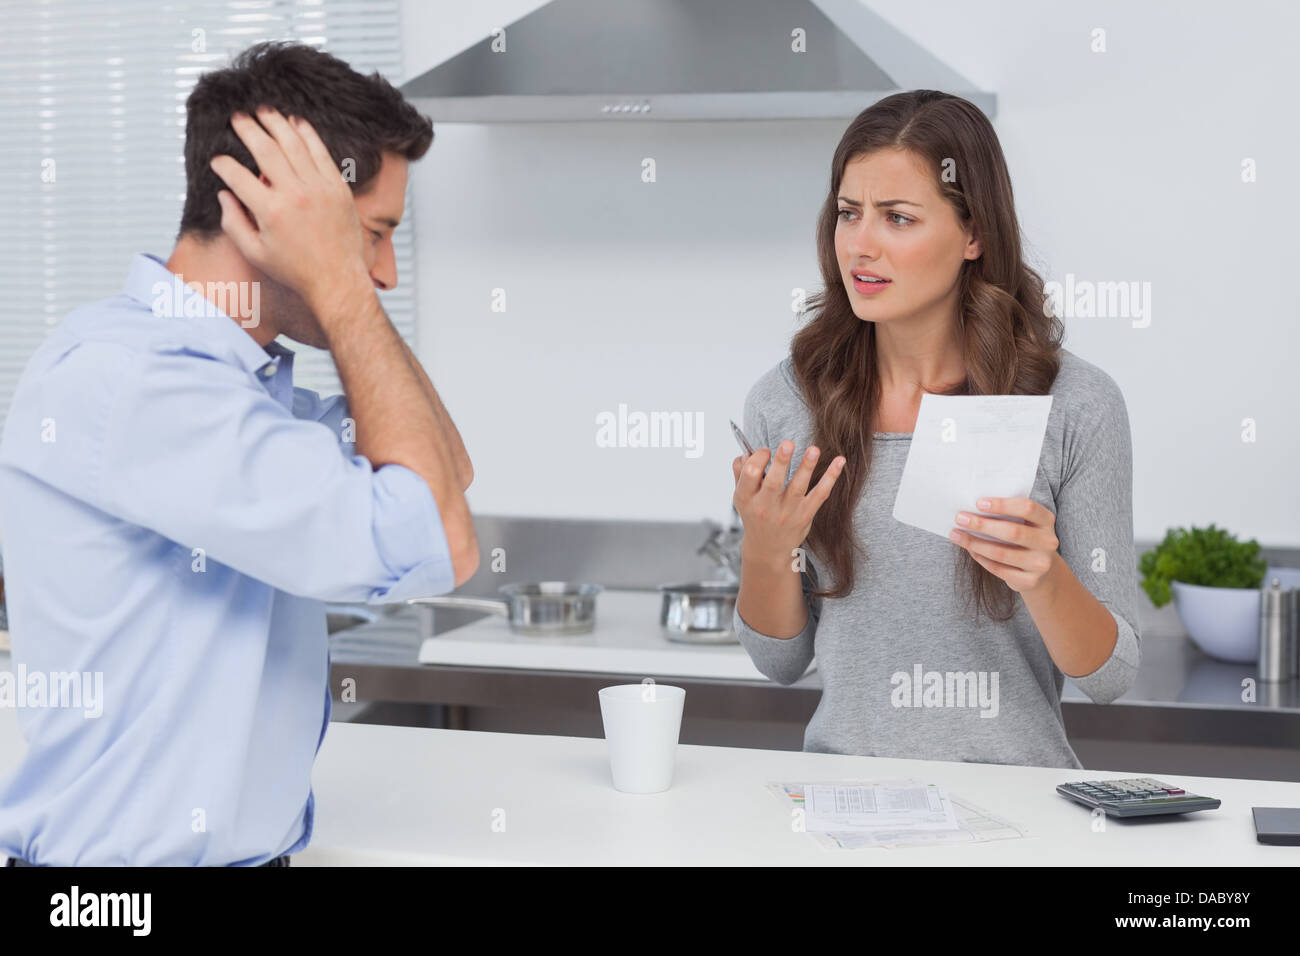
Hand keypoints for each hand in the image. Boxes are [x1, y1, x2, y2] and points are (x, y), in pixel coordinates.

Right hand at [209, 107, 370, 315]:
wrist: (337, 279)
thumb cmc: (296, 270)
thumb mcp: (256, 253)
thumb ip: (233, 223)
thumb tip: (224, 195)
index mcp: (270, 212)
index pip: (238, 176)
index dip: (223, 165)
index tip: (218, 161)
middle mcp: (295, 195)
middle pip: (266, 149)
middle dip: (248, 129)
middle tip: (237, 117)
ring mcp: (319, 189)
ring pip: (294, 144)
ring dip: (276, 123)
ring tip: (263, 110)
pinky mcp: (337, 188)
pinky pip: (321, 152)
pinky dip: (307, 134)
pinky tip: (295, 122)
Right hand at [732, 440, 845, 572]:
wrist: (768, 548)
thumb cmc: (755, 514)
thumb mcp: (741, 497)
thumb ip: (740, 473)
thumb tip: (746, 452)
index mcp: (746, 497)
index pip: (750, 474)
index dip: (758, 458)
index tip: (766, 450)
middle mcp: (765, 506)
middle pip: (773, 482)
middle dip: (781, 462)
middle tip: (788, 444)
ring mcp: (787, 512)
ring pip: (798, 487)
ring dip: (807, 467)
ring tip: (813, 450)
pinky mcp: (805, 515)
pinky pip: (820, 494)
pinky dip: (831, 478)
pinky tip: (839, 461)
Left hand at [949, 496, 1059, 593]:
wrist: (1042, 570)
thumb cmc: (1024, 538)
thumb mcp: (1024, 523)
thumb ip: (1006, 515)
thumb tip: (971, 510)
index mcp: (1046, 520)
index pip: (1027, 508)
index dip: (1002, 505)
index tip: (978, 503)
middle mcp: (1048, 542)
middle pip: (1012, 532)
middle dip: (982, 525)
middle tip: (960, 519)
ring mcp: (1040, 563)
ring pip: (1001, 553)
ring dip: (974, 543)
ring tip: (956, 535)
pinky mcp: (1029, 581)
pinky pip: (998, 569)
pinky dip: (980, 558)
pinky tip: (969, 549)